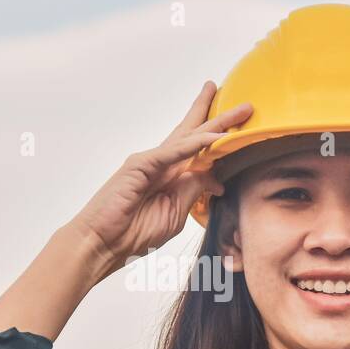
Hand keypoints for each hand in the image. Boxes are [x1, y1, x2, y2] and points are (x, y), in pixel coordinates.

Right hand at [67, 82, 252, 275]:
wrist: (103, 243)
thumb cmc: (134, 232)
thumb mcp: (176, 212)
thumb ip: (194, 191)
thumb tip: (217, 176)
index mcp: (171, 176)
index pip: (199, 151)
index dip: (218, 139)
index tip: (240, 131)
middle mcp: (162, 164)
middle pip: (196, 134)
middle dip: (221, 118)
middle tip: (246, 105)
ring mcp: (150, 161)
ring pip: (188, 137)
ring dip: (215, 123)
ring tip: (240, 112)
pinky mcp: (139, 164)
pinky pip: (172, 151)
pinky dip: (195, 144)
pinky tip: (215, 136)